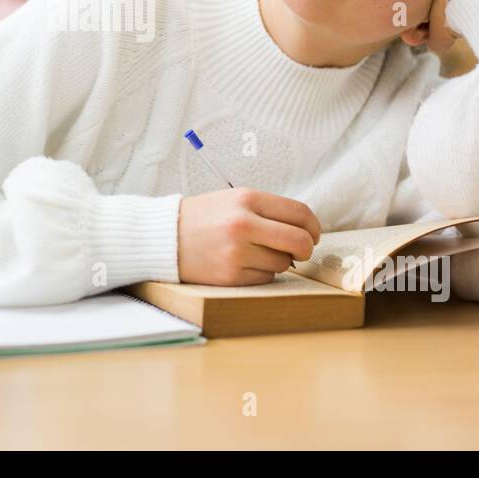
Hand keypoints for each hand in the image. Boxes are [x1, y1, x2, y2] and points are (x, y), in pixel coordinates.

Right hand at [177, 188, 321, 285]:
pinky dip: (260, 273)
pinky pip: (265, 278)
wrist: (164, 237)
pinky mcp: (231, 275)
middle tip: (301, 250)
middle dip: (306, 248)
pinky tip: (242, 263)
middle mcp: (243, 224)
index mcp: (247, 199)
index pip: (300, 213)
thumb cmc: (202, 217)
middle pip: (299, 241)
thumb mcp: (233, 200)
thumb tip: (305, 230)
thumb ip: (268, 210)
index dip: (314, 226)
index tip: (313, 233)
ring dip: (278, 260)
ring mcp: (237, 252)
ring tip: (256, 252)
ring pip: (283, 263)